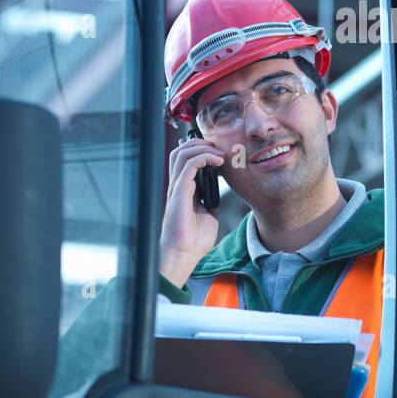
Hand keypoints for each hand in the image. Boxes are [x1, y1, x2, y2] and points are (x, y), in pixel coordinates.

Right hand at [158, 137, 225, 287]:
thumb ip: (210, 199)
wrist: (184, 254)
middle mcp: (177, 185)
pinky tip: (217, 161)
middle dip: (199, 142)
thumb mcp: (208, 214)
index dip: (200, 149)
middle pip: (180, 151)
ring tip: (219, 153)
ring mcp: (176, 187)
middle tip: (219, 148)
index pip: (185, 159)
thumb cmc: (193, 240)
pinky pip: (189, 165)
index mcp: (183, 189)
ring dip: (203, 147)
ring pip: (182, 153)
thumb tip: (219, 191)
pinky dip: (204, 157)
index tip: (219, 151)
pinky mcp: (179, 192)